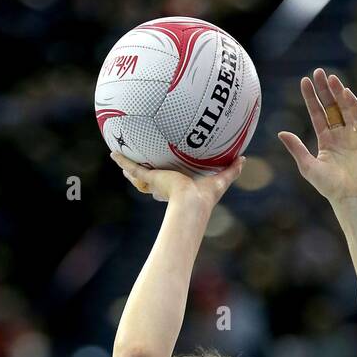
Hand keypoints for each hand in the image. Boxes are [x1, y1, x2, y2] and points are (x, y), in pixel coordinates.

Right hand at [110, 152, 244, 206]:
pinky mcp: (149, 179)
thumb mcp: (220, 180)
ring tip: (119, 155)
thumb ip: (231, 170)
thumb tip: (243, 159)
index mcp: (180, 185)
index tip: (169, 167)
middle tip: (141, 159)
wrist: (191, 204)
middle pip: (153, 176)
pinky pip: (133, 168)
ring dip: (129, 165)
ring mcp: (155, 182)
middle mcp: (166, 184)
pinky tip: (113, 152)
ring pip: (139, 172)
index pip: (173, 178)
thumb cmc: (205, 198)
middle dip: (147, 170)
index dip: (170, 172)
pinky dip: (122, 160)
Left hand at [278, 69, 356, 207]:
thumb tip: (281, 132)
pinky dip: (352, 105)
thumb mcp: (308, 166)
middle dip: (324, 90)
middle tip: (318, 72)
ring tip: (330, 78)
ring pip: (344, 108)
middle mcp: (338, 135)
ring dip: (337, 93)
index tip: (305, 81)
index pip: (317, 114)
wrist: (349, 197)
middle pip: (331, 106)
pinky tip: (344, 93)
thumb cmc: (328, 187)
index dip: (311, 98)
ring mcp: (351, 135)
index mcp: (325, 140)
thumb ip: (296, 148)